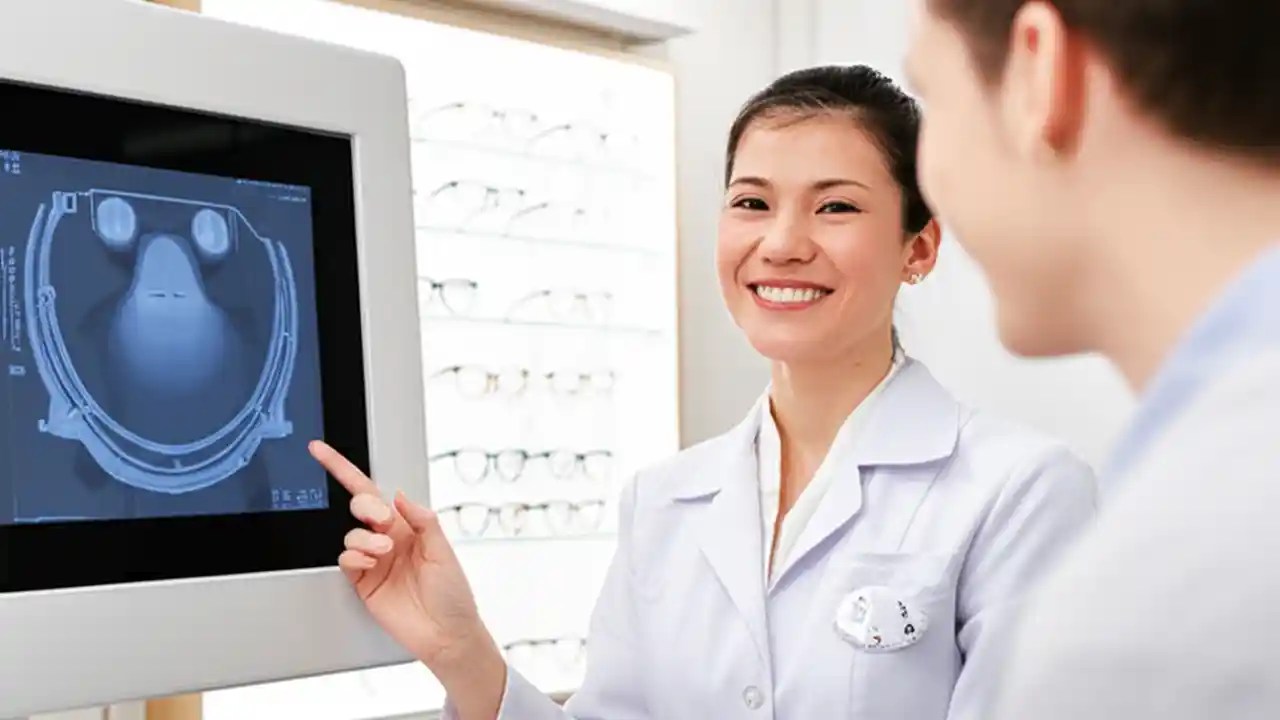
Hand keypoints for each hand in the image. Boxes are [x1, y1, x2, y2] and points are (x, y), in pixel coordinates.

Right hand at [309, 441, 505, 718]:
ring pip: (351, 534)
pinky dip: (354, 557)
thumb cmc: (453, 594)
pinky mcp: (363, 582)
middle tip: (381, 520)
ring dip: (364, 537)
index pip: (374, 493)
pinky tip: (369, 563)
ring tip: (384, 551)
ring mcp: (374, 561)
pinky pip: (346, 560)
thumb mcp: (444, 550)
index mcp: (408, 526)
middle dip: (365, 506)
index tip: (322, 452)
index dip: (346, 471)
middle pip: (360, 507)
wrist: (446, 634)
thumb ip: (422, 520)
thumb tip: (399, 496)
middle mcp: (389, 540)